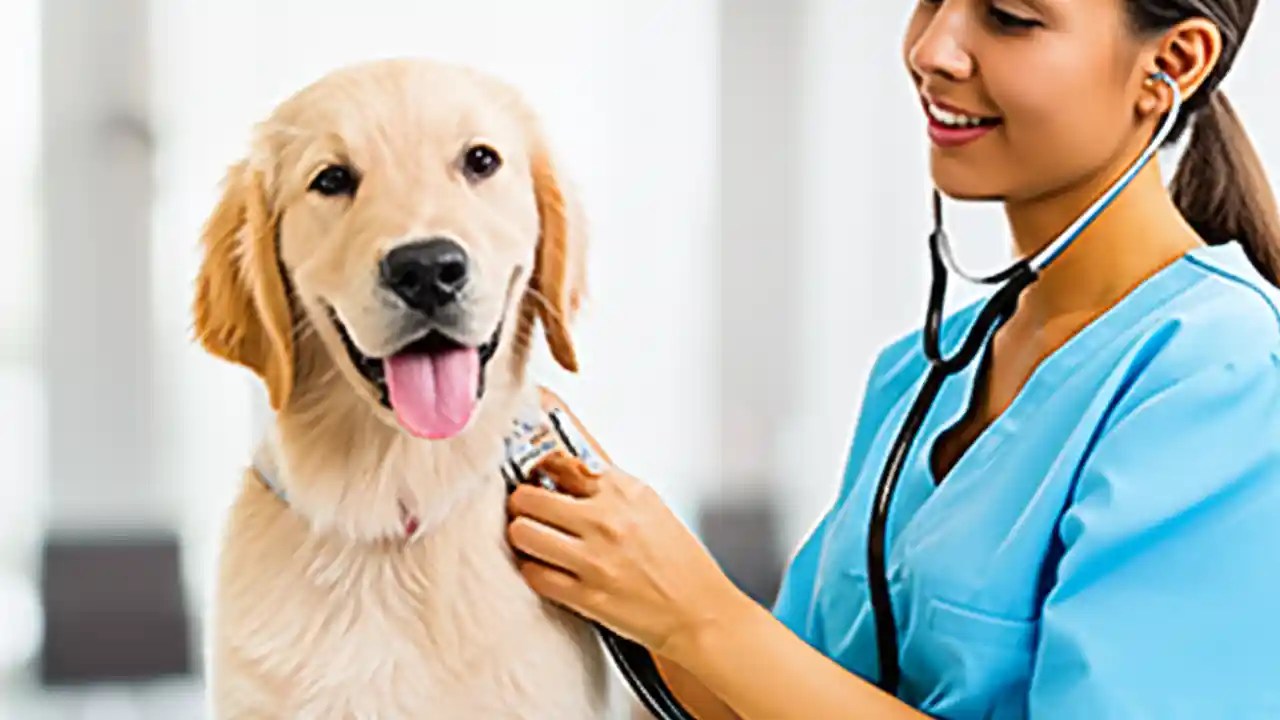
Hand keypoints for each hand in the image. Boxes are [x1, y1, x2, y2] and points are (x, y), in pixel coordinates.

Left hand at [505, 399, 745, 662]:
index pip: (559, 463)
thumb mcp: (650, 507)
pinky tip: (546, 568)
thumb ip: (609, 489)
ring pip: (523, 533)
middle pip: (530, 497)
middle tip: (525, 509)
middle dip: (522, 504)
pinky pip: (534, 574)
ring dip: (522, 536)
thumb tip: (565, 475)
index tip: (536, 476)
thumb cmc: (680, 563)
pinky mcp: (586, 594)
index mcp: (624, 491)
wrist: (699, 611)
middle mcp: (606, 519)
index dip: (540, 470)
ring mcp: (593, 558)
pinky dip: (534, 570)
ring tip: (532, 538)